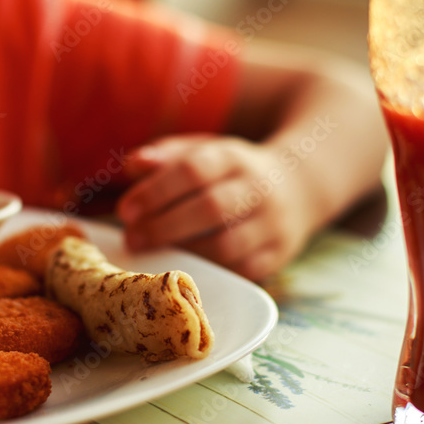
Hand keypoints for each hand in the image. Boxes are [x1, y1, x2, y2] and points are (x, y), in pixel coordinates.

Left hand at [116, 134, 312, 281]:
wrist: (298, 186)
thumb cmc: (231, 172)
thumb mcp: (203, 151)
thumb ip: (165, 156)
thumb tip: (131, 166)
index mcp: (235, 157)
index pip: (194, 170)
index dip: (156, 191)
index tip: (126, 211)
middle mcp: (259, 188)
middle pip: (211, 208)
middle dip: (164, 226)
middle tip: (132, 239)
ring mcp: (273, 223)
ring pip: (227, 245)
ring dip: (184, 253)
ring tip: (153, 255)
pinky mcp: (278, 254)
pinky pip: (241, 270)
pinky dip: (209, 272)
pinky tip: (183, 268)